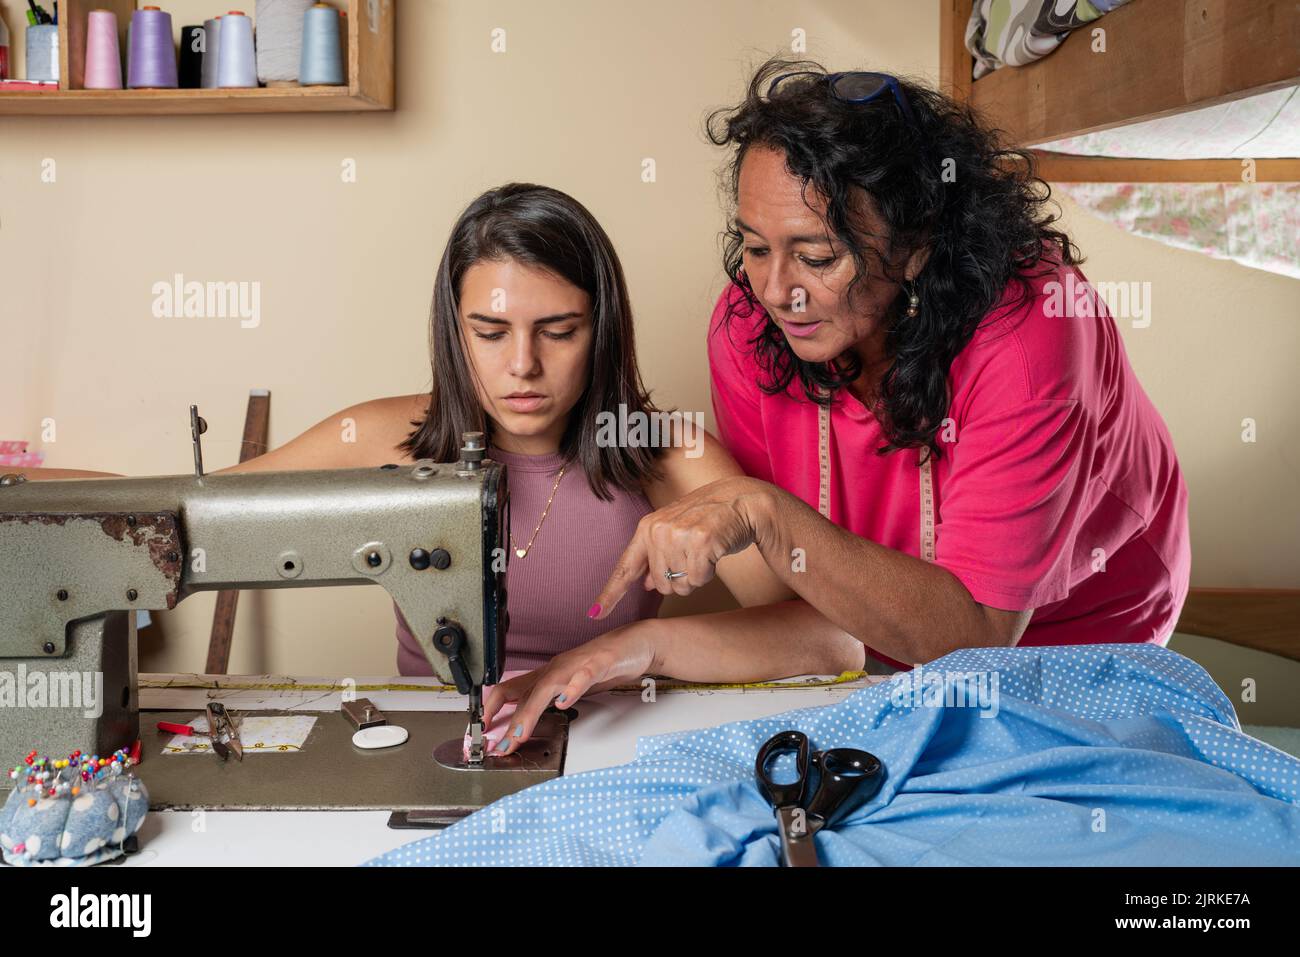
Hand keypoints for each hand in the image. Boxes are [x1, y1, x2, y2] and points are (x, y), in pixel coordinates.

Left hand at [483, 621, 659, 754]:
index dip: (492, 708)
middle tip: (500, 745)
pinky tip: (564, 702)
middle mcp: (557, 669)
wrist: (637, 642)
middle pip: (525, 694)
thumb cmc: (605, 663)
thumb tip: (527, 718)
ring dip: (530, 712)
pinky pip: (583, 677)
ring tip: (520, 733)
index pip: (510, 689)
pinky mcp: (600, 663)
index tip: (482, 730)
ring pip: (547, 688)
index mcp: (548, 674)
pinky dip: (572, 690)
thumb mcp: (571, 684)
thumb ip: (551, 698)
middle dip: (510, 722)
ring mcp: (577, 665)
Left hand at [590, 476, 772, 617]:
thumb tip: (646, 583)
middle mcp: (658, 530)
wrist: (742, 500)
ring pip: (680, 585)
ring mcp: (678, 535)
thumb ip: (657, 555)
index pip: (625, 567)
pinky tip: (715, 552)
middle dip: (678, 580)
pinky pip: (699, 579)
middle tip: (694, 556)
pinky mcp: (700, 541)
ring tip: (705, 551)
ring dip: (695, 576)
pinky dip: (709, 573)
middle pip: (660, 585)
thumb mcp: (676, 531)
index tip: (595, 613)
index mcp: (647, 528)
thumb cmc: (709, 518)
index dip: (610, 593)